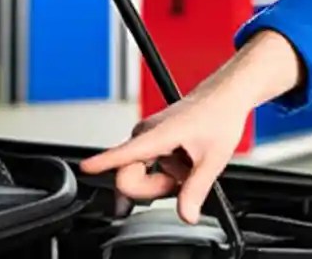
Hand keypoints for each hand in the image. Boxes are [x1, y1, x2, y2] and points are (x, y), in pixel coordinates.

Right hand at [80, 86, 250, 223]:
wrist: (225, 97)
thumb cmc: (219, 115)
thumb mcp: (213, 158)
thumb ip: (196, 189)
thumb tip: (186, 214)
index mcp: (157, 135)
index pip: (122, 153)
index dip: (102, 163)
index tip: (85, 168)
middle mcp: (144, 135)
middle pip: (129, 178)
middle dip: (154, 189)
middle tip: (181, 180)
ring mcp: (146, 138)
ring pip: (139, 176)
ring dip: (163, 181)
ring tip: (186, 166)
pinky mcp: (150, 142)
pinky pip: (146, 168)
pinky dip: (164, 173)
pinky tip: (182, 163)